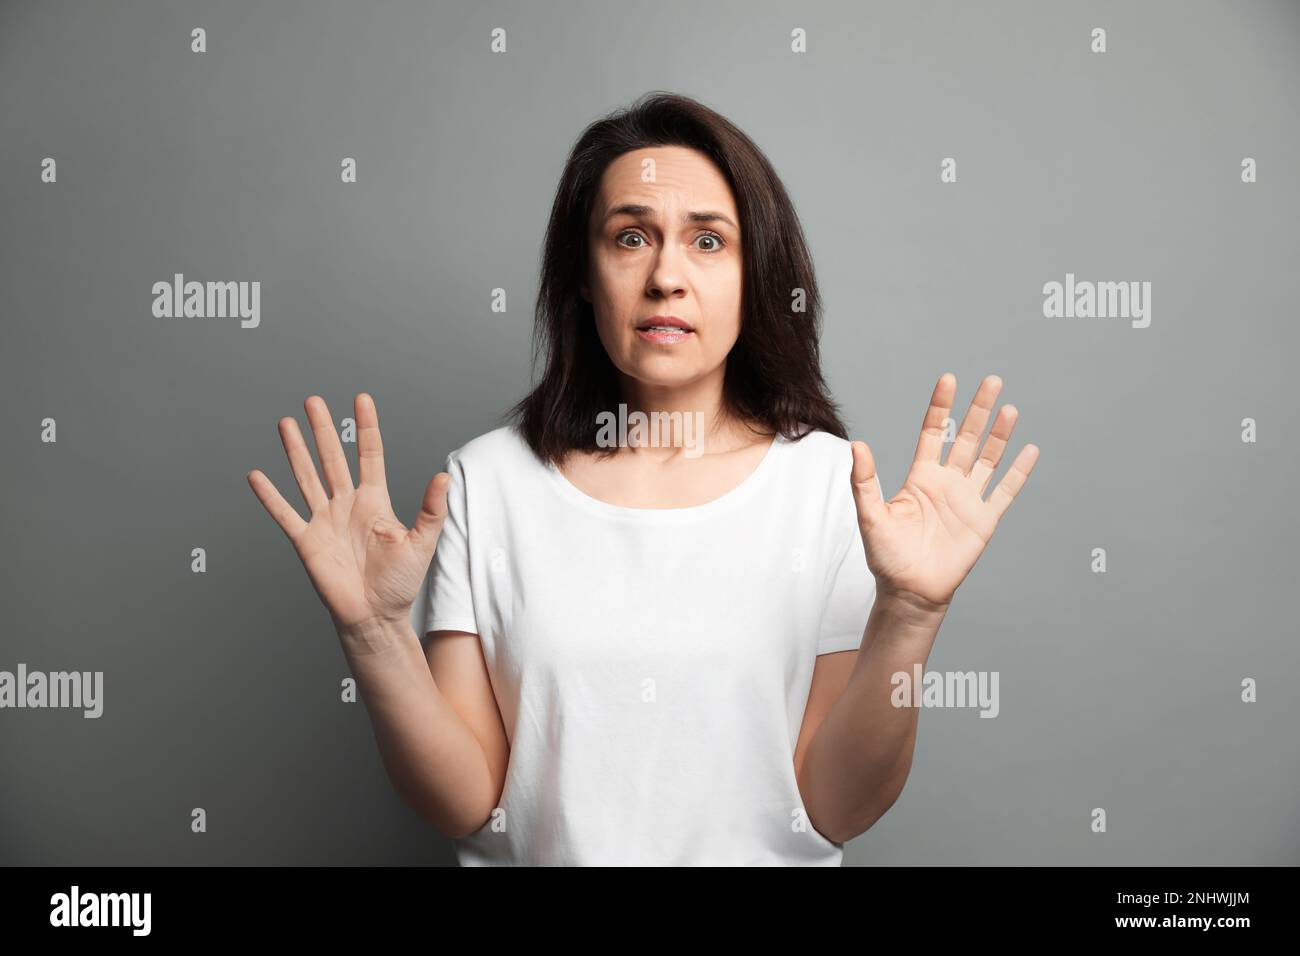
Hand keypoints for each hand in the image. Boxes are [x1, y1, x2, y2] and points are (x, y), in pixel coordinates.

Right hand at [246, 393, 449, 631]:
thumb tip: (444, 477)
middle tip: (313, 401)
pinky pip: (286, 514)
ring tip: (286, 423)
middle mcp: (347, 505)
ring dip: (296, 451)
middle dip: (323, 429)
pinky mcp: (307, 541)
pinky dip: (270, 496)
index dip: (366, 428)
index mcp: (375, 502)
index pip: (369, 455)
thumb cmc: (400, 584)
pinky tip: (258, 476)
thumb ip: (431, 509)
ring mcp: (325, 521)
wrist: (375, 616)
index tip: (362, 400)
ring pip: (307, 477)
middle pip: (332, 458)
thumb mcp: (422, 543)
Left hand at [849, 373, 1038, 611]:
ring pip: (989, 459)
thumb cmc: (887, 556)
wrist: (910, 591)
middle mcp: (948, 483)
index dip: (941, 407)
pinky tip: (1030, 450)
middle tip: (992, 380)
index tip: (948, 380)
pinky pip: (1005, 491)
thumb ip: (864, 481)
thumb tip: (856, 446)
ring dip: (1000, 434)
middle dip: (979, 409)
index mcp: (921, 477)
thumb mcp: (871, 515)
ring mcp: (968, 500)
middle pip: (968, 438)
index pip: (935, 433)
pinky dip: (1018, 472)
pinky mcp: (985, 520)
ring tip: (1009, 407)